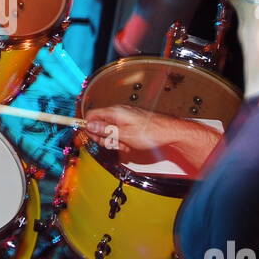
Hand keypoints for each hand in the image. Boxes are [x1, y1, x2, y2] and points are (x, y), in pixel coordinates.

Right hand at [84, 105, 222, 170]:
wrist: (170, 133)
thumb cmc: (150, 132)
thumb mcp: (124, 134)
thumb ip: (105, 129)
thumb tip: (88, 124)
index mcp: (115, 112)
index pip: (92, 115)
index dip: (88, 127)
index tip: (89, 137)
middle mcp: (118, 113)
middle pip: (99, 124)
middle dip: (103, 137)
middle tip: (112, 144)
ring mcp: (125, 119)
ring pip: (109, 131)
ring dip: (114, 141)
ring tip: (125, 146)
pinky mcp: (130, 125)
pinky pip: (119, 133)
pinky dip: (122, 141)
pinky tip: (130, 145)